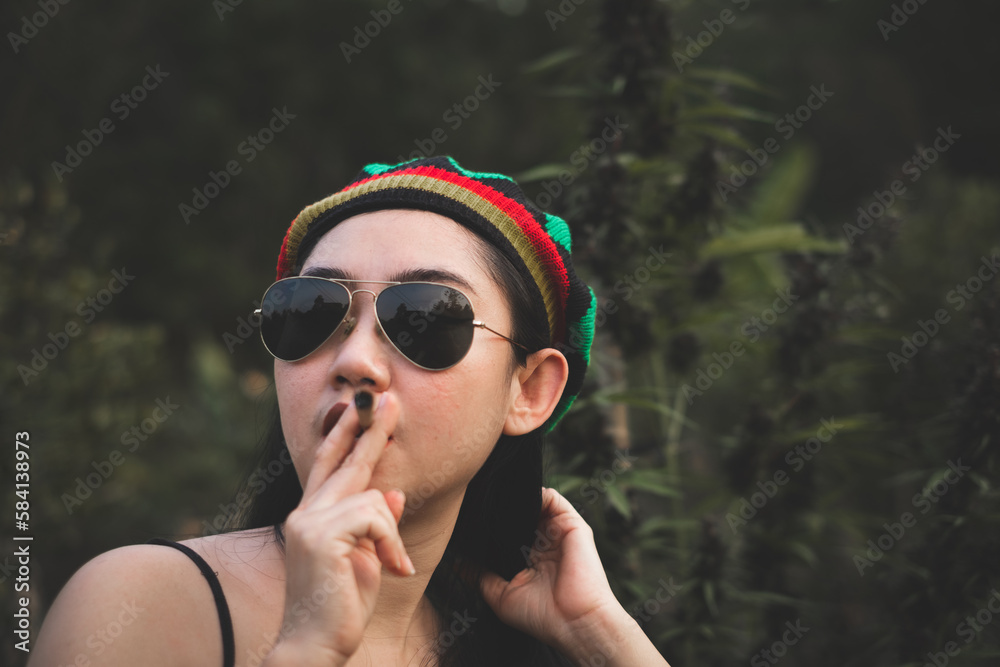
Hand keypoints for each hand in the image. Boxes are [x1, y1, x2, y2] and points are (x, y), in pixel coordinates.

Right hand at [270, 393, 413, 665]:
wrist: (314, 646)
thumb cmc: (340, 607)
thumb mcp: (365, 559)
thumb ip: (373, 525)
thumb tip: (394, 495)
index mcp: (311, 517)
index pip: (327, 465)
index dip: (344, 435)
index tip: (359, 407)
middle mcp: (304, 513)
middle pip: (344, 461)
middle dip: (371, 430)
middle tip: (391, 399)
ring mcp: (309, 523)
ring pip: (371, 497)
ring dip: (391, 534)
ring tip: (392, 565)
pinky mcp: (321, 536)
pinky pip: (375, 517)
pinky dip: (391, 543)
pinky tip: (393, 570)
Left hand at [479, 487, 622, 651]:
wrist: (574, 622)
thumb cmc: (542, 616)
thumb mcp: (501, 597)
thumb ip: (481, 577)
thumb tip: (457, 564)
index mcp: (532, 559)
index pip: (510, 532)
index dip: (493, 525)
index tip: (472, 519)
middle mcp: (546, 543)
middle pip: (521, 515)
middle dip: (502, 509)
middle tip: (479, 504)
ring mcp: (559, 532)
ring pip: (535, 503)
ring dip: (516, 499)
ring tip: (495, 498)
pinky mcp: (572, 524)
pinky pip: (552, 498)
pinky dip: (533, 494)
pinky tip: (515, 500)